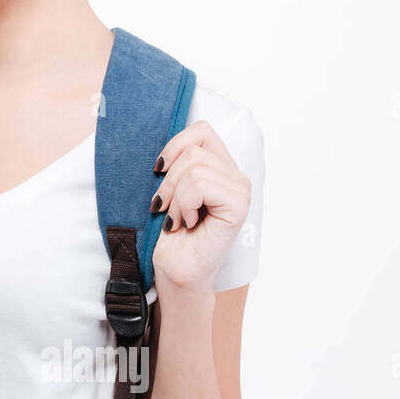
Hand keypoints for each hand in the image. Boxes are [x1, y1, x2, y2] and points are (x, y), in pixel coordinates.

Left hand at [149, 120, 251, 292]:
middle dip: (168, 181)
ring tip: (178, 218)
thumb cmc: (169, 231)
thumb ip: (177, 163)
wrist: (175, 268)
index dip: (174, 146)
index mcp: (220, 167)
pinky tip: (188, 223)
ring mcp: (240, 190)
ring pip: (195, 168)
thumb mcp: (168, 188)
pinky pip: (201, 185)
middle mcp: (235, 176)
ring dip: (175, 197)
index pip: (201, 130)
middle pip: (193, 150)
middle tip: (166, 207)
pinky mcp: (238, 205)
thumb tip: (164, 142)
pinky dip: (184, 204)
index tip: (158, 171)